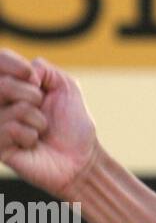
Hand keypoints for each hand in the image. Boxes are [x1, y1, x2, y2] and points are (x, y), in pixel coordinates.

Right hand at [0, 49, 99, 197]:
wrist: (82, 158)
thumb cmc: (73, 124)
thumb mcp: (66, 86)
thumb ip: (44, 69)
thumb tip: (25, 74)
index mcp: (12, 86)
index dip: (12, 64)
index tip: (34, 78)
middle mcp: (0, 105)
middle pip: (2, 85)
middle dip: (31, 95)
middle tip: (42, 108)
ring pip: (13, 109)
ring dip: (37, 119)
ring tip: (42, 130)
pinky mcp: (0, 148)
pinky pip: (10, 129)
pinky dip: (30, 135)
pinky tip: (33, 143)